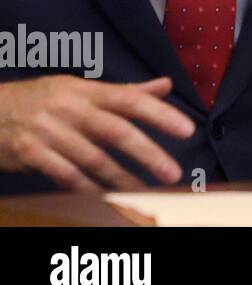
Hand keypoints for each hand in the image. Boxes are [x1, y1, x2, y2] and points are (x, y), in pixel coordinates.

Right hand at [0, 75, 195, 191]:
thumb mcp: (81, 88)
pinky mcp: (31, 153)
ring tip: (145, 193)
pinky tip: (104, 198)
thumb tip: (165, 85)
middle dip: (148, 153)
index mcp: (88, 91)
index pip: (131, 99)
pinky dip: (86, 188)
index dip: (161, 114)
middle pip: (116, 131)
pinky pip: (65, 175)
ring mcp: (49, 132)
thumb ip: (125, 91)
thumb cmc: (43, 99)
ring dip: (122, 179)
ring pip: (93, 158)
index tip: (187, 129)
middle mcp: (71, 109)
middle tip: (173, 172)